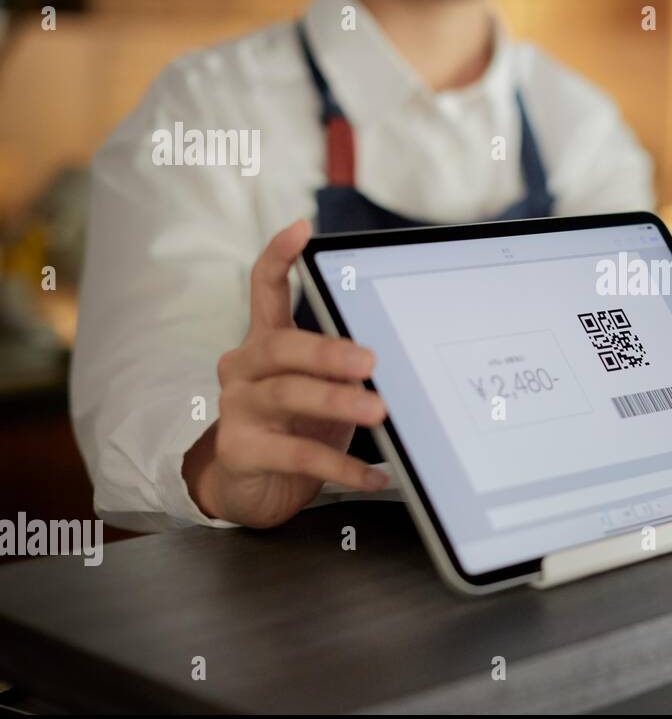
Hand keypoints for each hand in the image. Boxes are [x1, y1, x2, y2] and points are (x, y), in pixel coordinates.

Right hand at [183, 220, 388, 527]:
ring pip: (287, 395)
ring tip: (379, 412)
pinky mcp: (241, 452)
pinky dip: (342, 466)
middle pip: (281, 346)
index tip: (302, 230)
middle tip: (370, 362)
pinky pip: (297, 455)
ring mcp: (238, 409)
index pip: (264, 289)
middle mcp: (244, 368)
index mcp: (265, 343)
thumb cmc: (298, 427)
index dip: (279, 256)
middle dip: (327, 351)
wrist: (255, 488)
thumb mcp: (323, 390)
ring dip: (337, 403)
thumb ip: (344, 369)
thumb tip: (386, 363)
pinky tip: (374, 473)